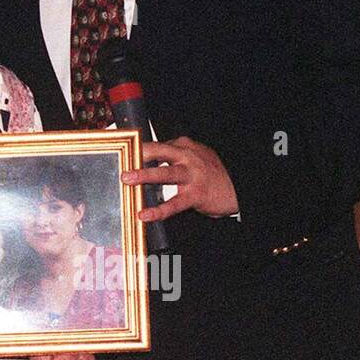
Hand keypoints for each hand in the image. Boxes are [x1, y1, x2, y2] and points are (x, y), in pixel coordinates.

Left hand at [122, 136, 239, 221]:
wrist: (238, 187)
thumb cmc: (211, 172)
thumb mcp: (194, 156)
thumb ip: (173, 155)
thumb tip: (146, 157)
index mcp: (184, 146)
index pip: (157, 145)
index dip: (138, 149)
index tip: (122, 153)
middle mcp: (188, 157)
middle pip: (160, 152)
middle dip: (139, 155)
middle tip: (122, 161)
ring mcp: (192, 176)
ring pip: (165, 174)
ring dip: (144, 176)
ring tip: (127, 180)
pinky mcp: (195, 195)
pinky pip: (173, 204)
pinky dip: (158, 210)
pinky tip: (144, 214)